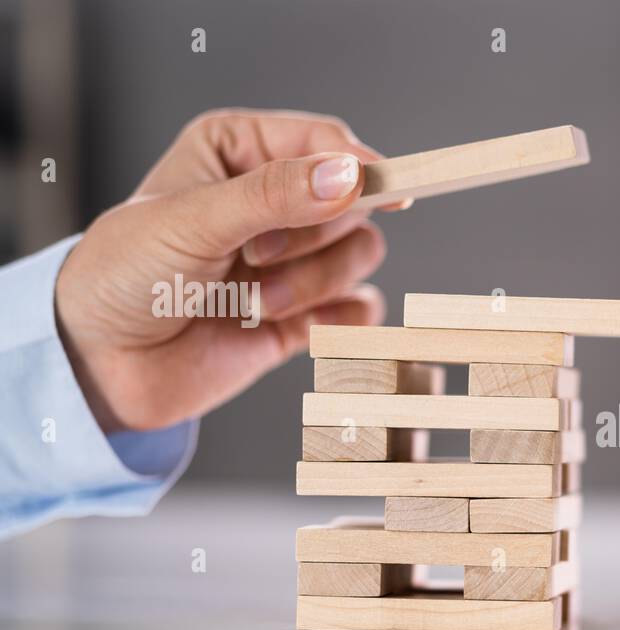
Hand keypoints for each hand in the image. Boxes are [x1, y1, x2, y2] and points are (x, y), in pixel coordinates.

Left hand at [54, 109, 393, 432]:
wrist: (102, 362)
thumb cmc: (124, 275)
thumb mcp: (193, 221)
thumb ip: (274, 196)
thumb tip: (350, 178)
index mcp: (240, 151)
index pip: (325, 143)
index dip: (355, 167)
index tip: (383, 193)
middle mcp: (274, 199)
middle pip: (353, 204)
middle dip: (310, 239)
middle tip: (254, 259)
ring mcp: (293, 258)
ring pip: (361, 255)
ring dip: (313, 284)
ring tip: (254, 302)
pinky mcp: (306, 312)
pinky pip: (361, 308)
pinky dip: (337, 319)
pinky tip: (295, 327)